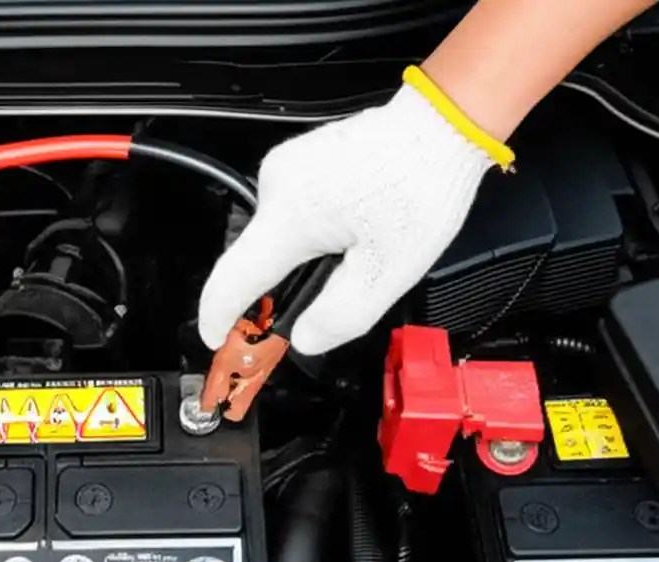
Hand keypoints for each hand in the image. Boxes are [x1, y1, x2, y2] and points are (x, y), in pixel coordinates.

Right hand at [197, 84, 493, 354]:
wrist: (440, 125)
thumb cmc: (421, 183)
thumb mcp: (389, 271)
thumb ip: (340, 316)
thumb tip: (305, 339)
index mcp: (292, 215)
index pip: (232, 280)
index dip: (219, 317)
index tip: (218, 339)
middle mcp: (277, 185)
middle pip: (258, 258)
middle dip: (283, 286)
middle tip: (322, 304)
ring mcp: (284, 167)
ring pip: (277, 235)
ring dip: (303, 256)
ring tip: (355, 251)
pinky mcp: (297, 160)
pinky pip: (291, 210)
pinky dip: (312, 230)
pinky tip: (352, 225)